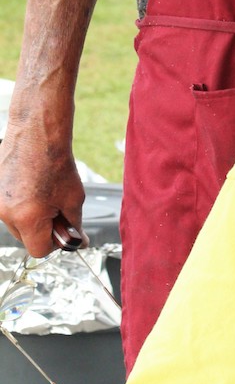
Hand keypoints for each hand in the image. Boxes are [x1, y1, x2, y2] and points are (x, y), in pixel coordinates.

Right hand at [0, 117, 84, 257]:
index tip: (63, 230)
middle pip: (25, 238)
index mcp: (27, 218)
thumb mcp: (74, 197)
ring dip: (29, 216)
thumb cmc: (56, 162)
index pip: (39, 250)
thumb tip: (78, 242)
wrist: (37, 132)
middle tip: (55, 207)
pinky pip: (8, 208)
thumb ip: (73, 224)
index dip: (55, 242)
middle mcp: (6, 213)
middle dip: (42, 229)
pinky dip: (20, 203)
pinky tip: (31, 186)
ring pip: (16, 224)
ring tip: (43, 192)